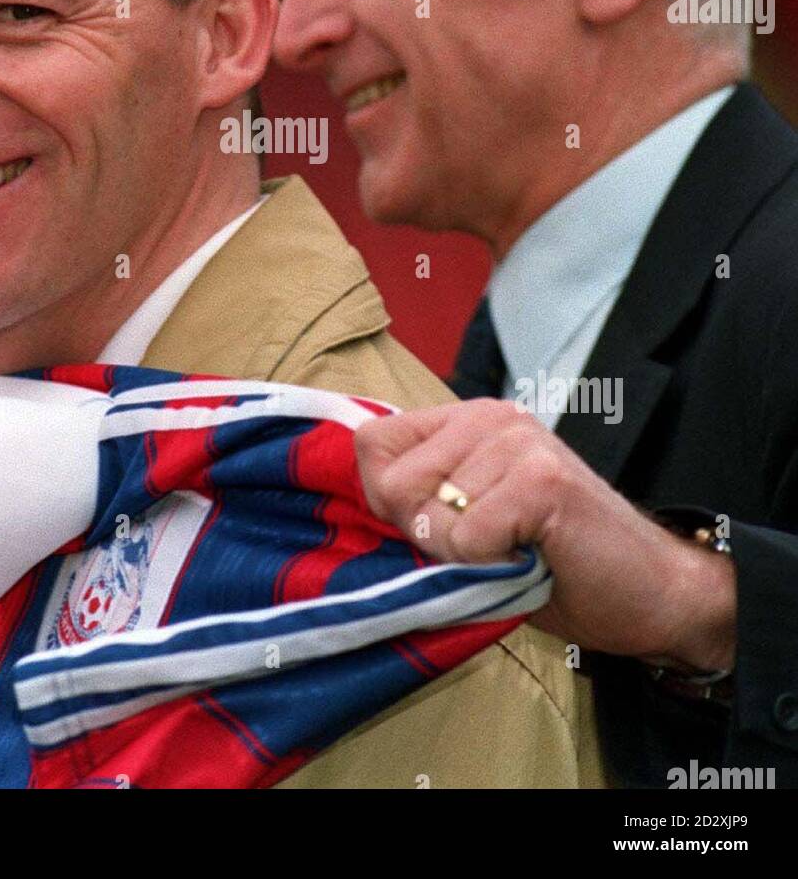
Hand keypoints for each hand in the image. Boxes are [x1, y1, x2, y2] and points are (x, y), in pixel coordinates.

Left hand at [356, 399, 736, 670]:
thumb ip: (422, 502)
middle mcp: (490, 417)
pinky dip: (492, 567)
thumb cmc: (555, 564)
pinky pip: (469, 537)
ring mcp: (518, 442)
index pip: (373, 442)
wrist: (651, 591)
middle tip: (485, 548)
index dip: (387, 499)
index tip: (435, 529)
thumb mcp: (471, 523)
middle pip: (393, 482)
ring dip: (467, 557)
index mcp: (467, 420)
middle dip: (426, 535)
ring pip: (432, 516)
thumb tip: (358, 499)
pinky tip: (534, 557)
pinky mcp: (541, 479)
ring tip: (516, 551)